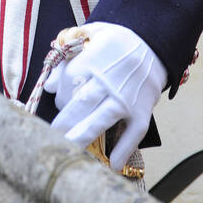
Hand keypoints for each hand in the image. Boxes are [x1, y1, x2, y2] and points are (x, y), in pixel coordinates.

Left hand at [44, 21, 166, 171]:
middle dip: (63, 124)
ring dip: (83, 137)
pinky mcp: (141, 111)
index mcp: (92, 62)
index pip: (67, 85)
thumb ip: (67, 57)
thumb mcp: (91, 37)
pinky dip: (124, 150)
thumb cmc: (118, 41)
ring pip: (101, 120)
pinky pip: (133, 133)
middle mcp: (107, 82)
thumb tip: (49, 85)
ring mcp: (125, 99)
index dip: (59, 97)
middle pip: (80, 105)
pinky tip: (113, 165)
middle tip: (47, 139)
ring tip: (68, 151)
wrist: (155, 43)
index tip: (60, 104)